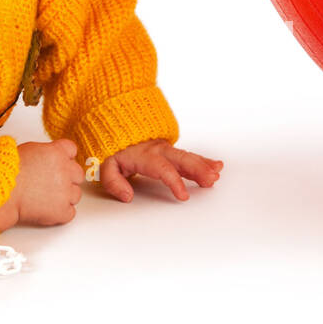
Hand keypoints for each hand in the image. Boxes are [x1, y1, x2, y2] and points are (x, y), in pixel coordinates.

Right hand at [0, 138, 83, 230]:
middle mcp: (66, 170)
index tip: (58, 164)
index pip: (72, 150)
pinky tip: (46, 209)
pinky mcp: (63, 211)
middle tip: (50, 184)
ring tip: (44, 198)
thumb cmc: (7, 172)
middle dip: (67, 179)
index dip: (64, 158)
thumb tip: (49, 158)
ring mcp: (66, 192)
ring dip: (64, 197)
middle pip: (77, 174)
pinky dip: (60, 213)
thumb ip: (46, 153)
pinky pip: (70, 213)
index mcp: (57, 152)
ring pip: (75, 194)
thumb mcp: (29, 151)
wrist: (2, 192)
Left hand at [99, 138, 222, 202]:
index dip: (174, 181)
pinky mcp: (171, 151)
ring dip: (203, 165)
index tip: (184, 195)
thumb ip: (113, 181)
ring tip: (216, 175)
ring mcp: (166, 149)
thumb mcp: (106, 165)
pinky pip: (188, 156)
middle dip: (197, 169)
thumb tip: (127, 196)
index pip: (162, 168)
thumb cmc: (114, 150)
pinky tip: (215, 166)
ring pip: (187, 157)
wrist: (116, 128)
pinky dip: (203, 161)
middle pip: (181, 159)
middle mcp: (158, 150)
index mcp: (144, 155)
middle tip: (210, 180)